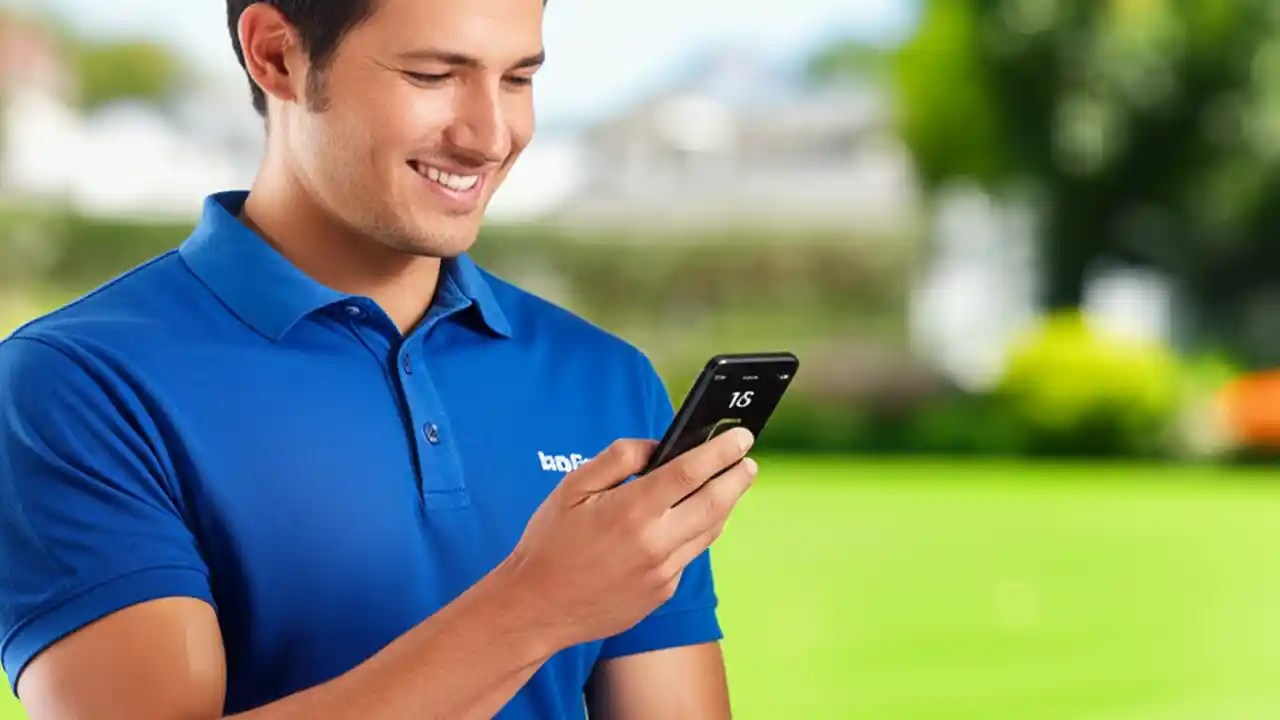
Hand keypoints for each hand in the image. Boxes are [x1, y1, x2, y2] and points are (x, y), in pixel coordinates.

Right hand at [496, 427, 757, 649]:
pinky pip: (688, 555)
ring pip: (709, 531)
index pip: (691, 472)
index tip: (741, 437)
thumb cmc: (550, 542)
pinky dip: (696, 532)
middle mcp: (654, 543)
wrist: (537, 607)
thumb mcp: (573, 486)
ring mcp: (662, 572)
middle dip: (737, 477)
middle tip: (748, 461)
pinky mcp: (662, 592)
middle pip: (715, 502)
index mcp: (632, 510)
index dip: (721, 451)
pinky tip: (691, 519)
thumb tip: (657, 446)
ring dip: (725, 504)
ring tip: (730, 484)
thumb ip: (619, 457)